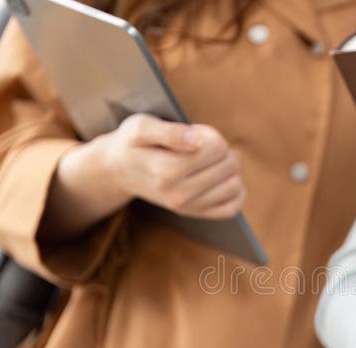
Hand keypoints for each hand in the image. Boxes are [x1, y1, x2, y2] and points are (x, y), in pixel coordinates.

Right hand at [76, 113, 244, 219]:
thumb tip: (196, 139)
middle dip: (220, 148)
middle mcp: (178, 194)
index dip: (209, 133)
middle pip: (229, 164)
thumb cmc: (134, 143)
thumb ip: (169, 131)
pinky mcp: (196, 214)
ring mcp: (188, 207)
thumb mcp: (141, 126)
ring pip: (234, 184)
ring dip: (228, 168)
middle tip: (200, 146)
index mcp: (166, 171)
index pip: (216, 147)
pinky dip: (235, 191)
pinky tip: (220, 178)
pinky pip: (232, 207)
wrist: (120, 171)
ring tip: (208, 161)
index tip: (193, 133)